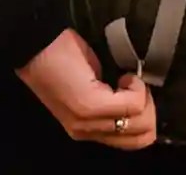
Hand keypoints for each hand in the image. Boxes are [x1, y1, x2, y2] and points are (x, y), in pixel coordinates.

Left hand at [17, 29, 157, 150]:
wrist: (36, 45)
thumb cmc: (61, 57)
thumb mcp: (88, 86)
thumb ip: (109, 100)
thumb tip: (136, 97)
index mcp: (86, 129)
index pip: (132, 142)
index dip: (144, 116)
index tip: (133, 91)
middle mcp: (86, 131)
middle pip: (142, 136)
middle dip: (149, 109)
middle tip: (136, 86)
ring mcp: (87, 121)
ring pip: (140, 123)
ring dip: (144, 98)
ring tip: (129, 80)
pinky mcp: (90, 105)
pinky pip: (132, 104)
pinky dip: (137, 88)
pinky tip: (126, 76)